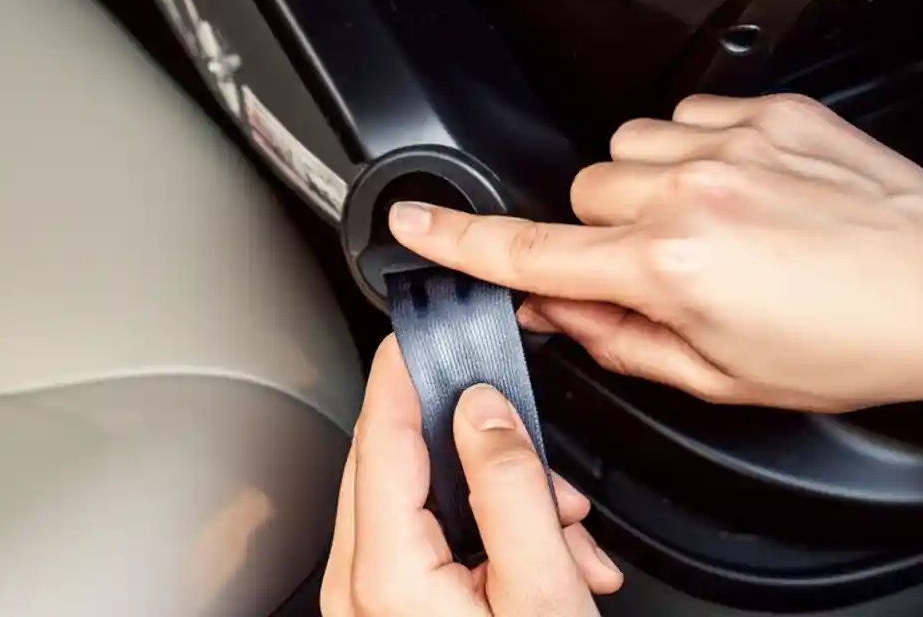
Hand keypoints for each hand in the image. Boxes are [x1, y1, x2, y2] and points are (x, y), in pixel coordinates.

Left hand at [320, 337, 621, 616]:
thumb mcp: (543, 592)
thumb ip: (511, 490)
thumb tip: (483, 409)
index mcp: (386, 574)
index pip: (380, 439)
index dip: (402, 375)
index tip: (419, 333)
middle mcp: (358, 587)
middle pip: (394, 464)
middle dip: (476, 446)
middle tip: (537, 454)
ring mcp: (367, 602)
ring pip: (421, 501)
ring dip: (496, 499)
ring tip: (565, 533)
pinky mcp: (388, 611)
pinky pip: (426, 542)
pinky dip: (486, 538)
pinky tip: (543, 559)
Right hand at [387, 94, 922, 411]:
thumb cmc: (856, 344)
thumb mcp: (725, 376)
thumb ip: (624, 341)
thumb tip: (564, 315)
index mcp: (671, 268)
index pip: (534, 253)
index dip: (460, 242)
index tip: (413, 224)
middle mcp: (690, 193)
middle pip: (583, 193)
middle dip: (602, 234)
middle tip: (660, 270)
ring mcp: (730, 143)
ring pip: (628, 149)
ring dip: (646, 188)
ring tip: (710, 226)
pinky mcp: (768, 111)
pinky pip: (687, 117)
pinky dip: (694, 153)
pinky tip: (742, 190)